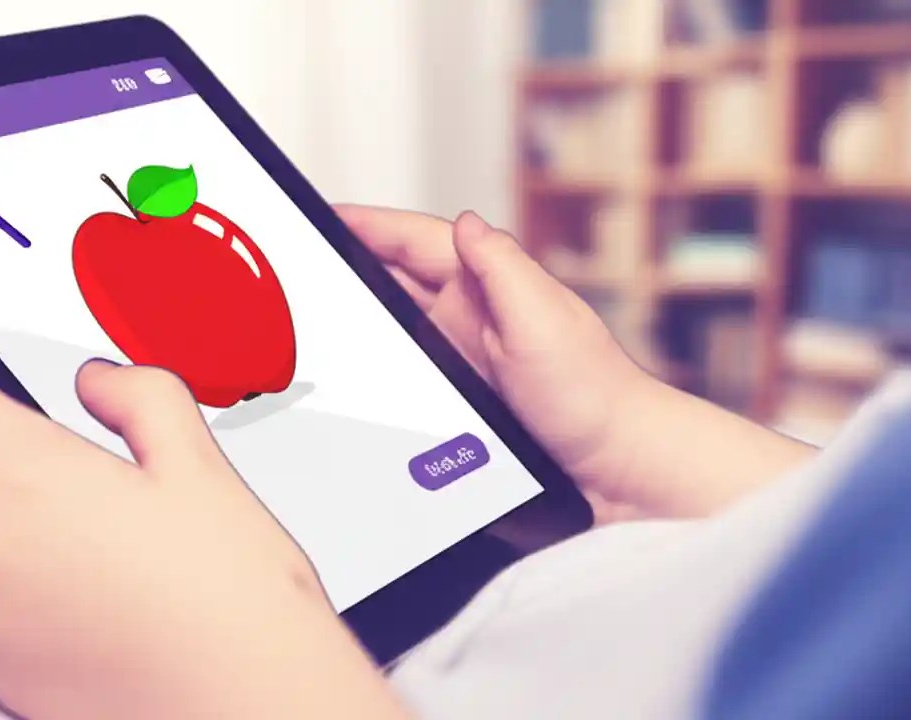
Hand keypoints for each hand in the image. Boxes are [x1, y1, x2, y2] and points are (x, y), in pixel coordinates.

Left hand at [0, 309, 403, 719]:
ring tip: (130, 564)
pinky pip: (5, 611)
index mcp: (38, 477)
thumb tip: (97, 381)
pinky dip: (44, 600)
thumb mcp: (202, 468)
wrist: (253, 704)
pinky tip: (116, 612)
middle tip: (73, 470)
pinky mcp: (4, 669)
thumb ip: (141, 398)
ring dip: (32, 535)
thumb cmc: (235, 593)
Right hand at [336, 207, 652, 523]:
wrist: (614, 473)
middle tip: (296, 265)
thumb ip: (503, 269)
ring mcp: (462, 361)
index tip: (322, 215)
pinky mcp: (459, 402)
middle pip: (395, 280)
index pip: (417, 242)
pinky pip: (404, 376)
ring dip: (357, 319)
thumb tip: (465, 222)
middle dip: (349, 267)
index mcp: (490, 287)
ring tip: (305, 317)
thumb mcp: (544, 321)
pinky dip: (374, 370)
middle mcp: (472, 318)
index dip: (369, 226)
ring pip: (394, 328)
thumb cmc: (592, 396)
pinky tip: (345, 379)